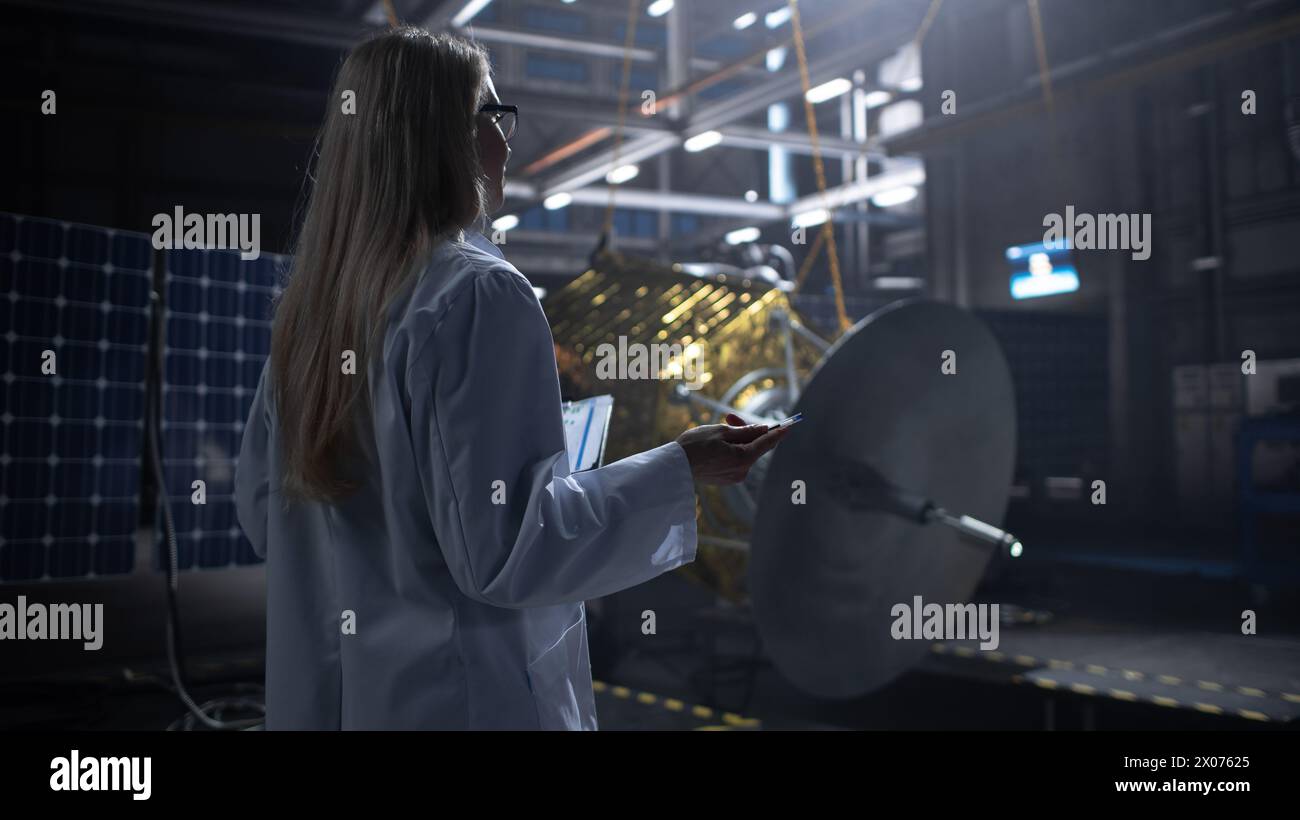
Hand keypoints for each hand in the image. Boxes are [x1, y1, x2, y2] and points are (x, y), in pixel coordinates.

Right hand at [675, 413, 789, 485]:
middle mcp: (742, 471)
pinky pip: (735, 461)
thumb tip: (762, 429)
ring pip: (744, 453)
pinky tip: (715, 445)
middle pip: (754, 447)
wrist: (674, 466)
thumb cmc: (694, 446)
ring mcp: (734, 477)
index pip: (767, 442)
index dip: (778, 432)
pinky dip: (731, 451)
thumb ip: (746, 431)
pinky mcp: (726, 480)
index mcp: (743, 458)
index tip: (788, 426)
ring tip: (717, 431)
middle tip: (730, 417)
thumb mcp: (721, 431)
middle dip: (746, 431)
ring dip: (737, 440)